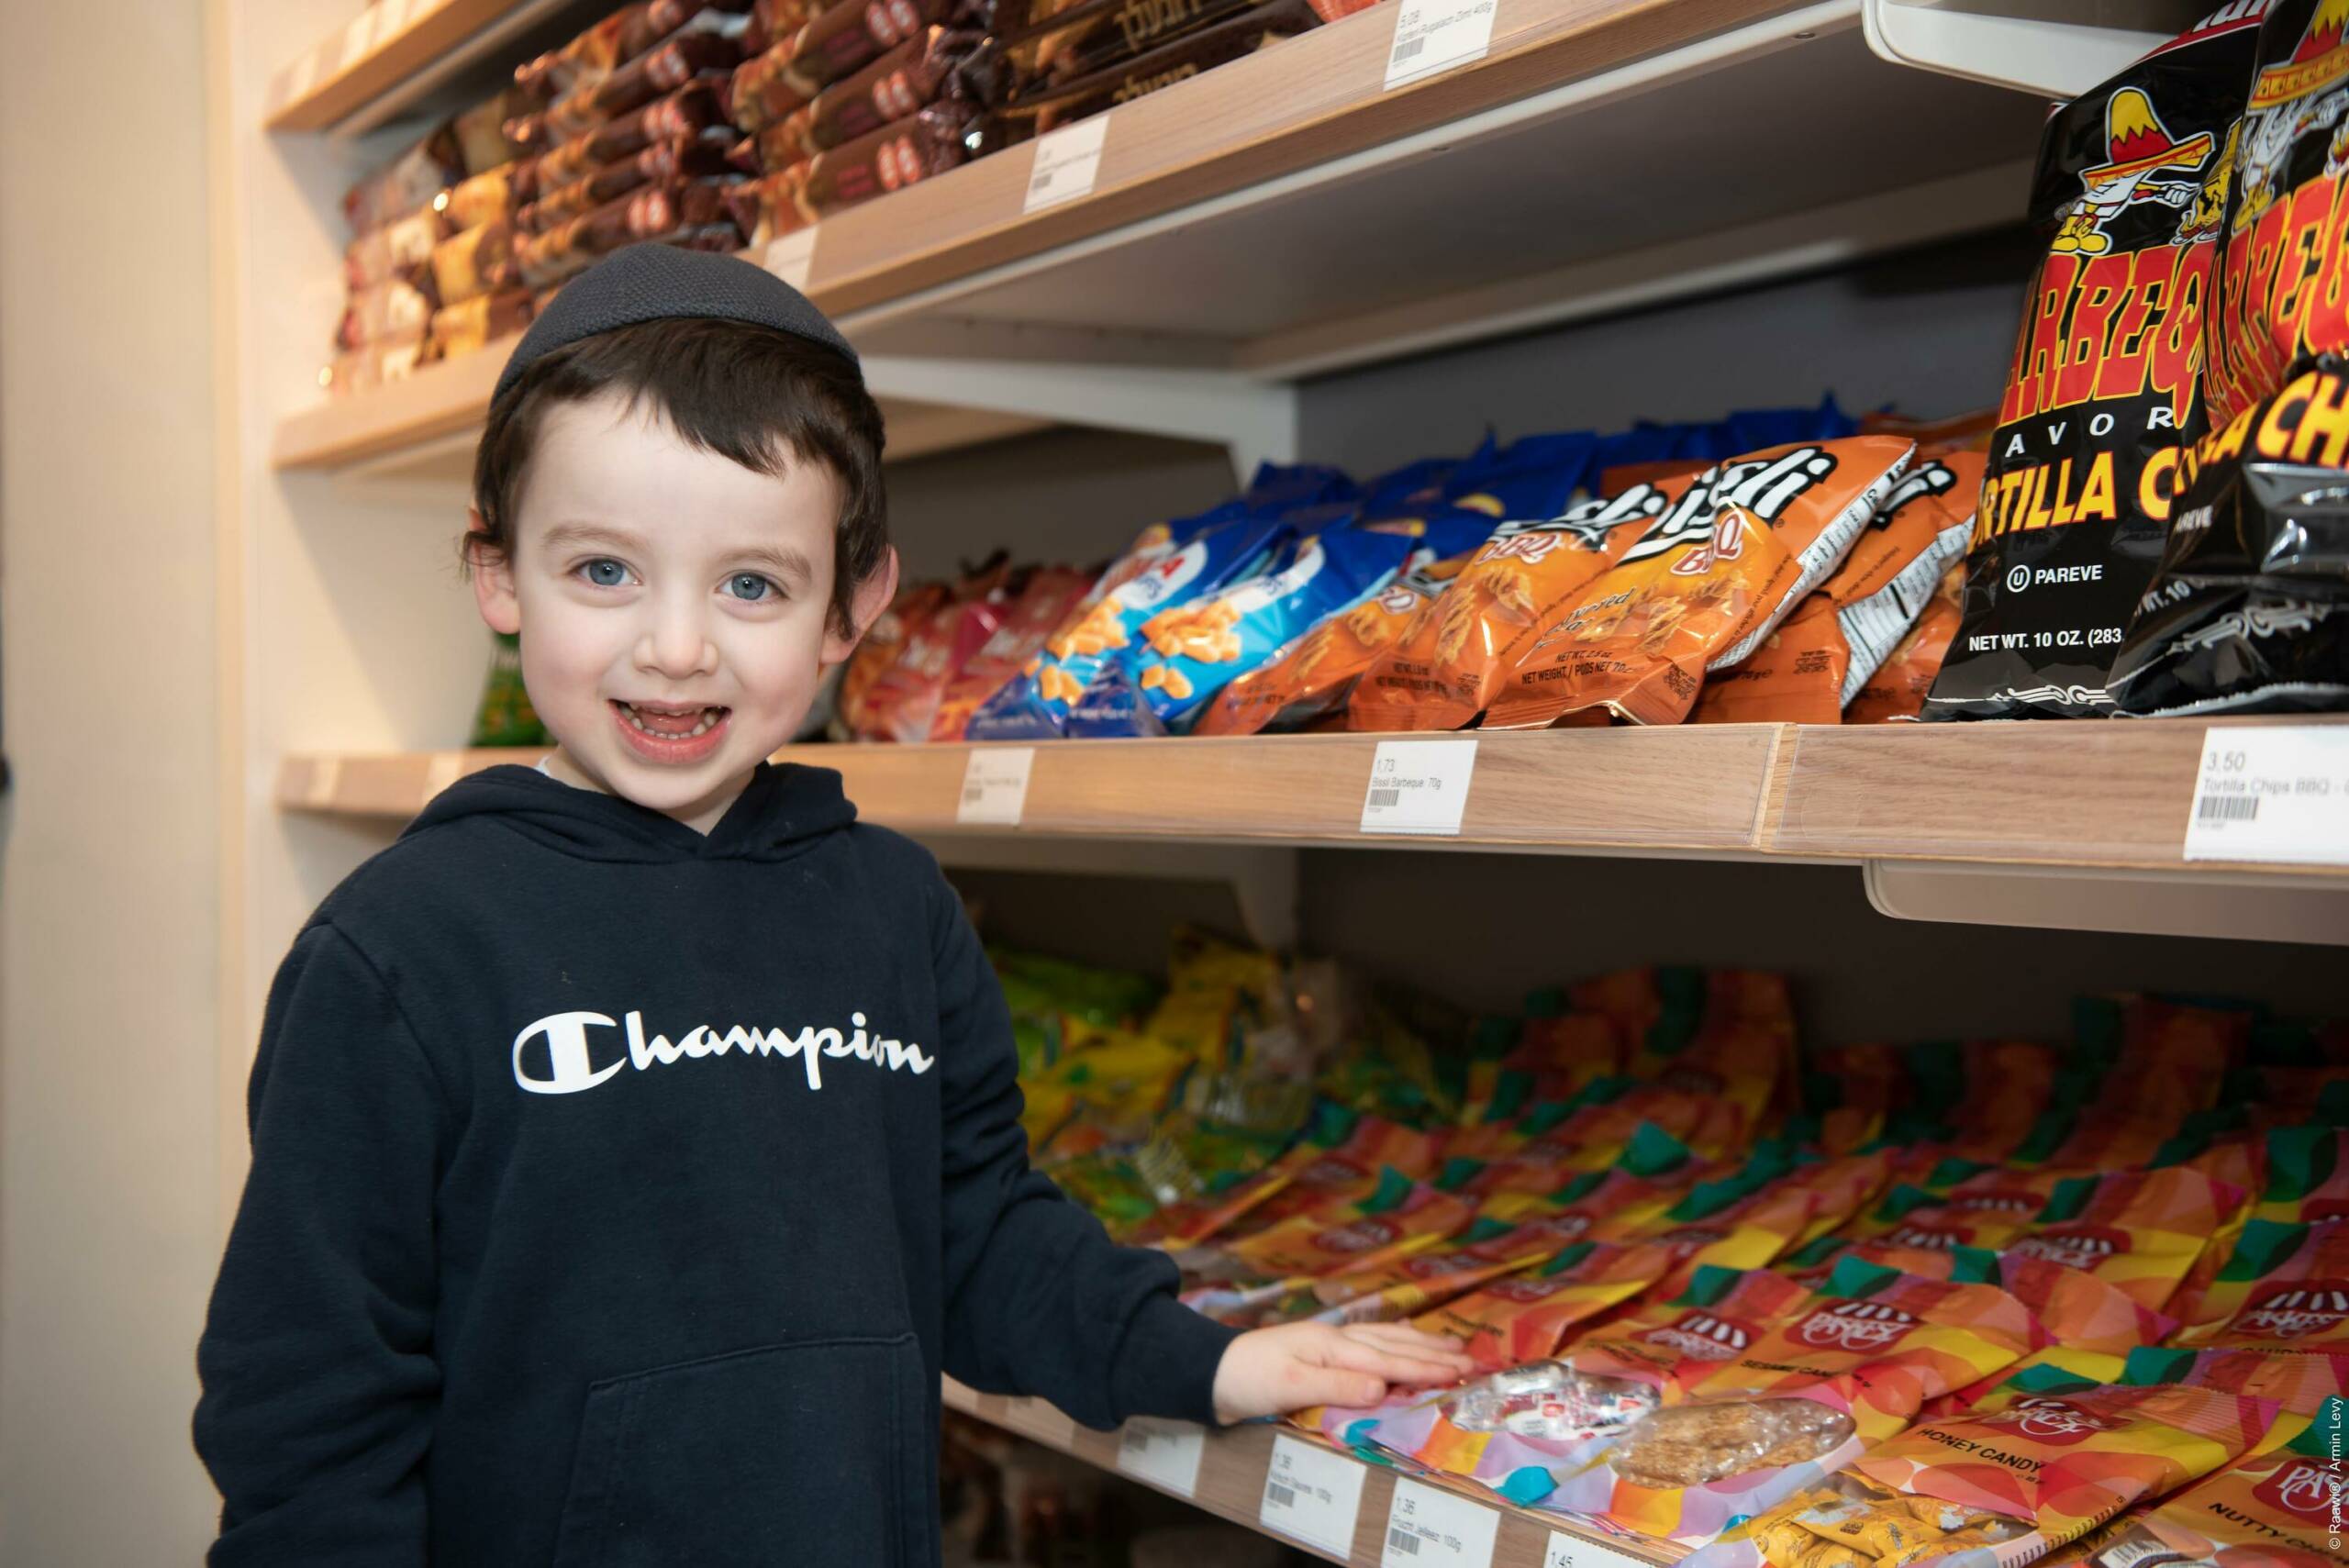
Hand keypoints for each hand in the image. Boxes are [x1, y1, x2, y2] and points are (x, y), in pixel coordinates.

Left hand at [1210, 1321, 1475, 1423]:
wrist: (1208, 1373)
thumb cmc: (1246, 1380)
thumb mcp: (1290, 1385)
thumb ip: (1337, 1387)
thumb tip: (1385, 1388)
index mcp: (1332, 1347)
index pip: (1390, 1361)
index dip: (1428, 1368)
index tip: (1462, 1373)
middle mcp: (1336, 1340)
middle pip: (1395, 1346)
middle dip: (1435, 1354)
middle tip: (1473, 1361)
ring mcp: (1328, 1343)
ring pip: (1386, 1342)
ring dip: (1421, 1346)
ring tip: (1452, 1347)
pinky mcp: (1320, 1353)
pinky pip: (1370, 1344)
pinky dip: (1393, 1342)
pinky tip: (1402, 1339)